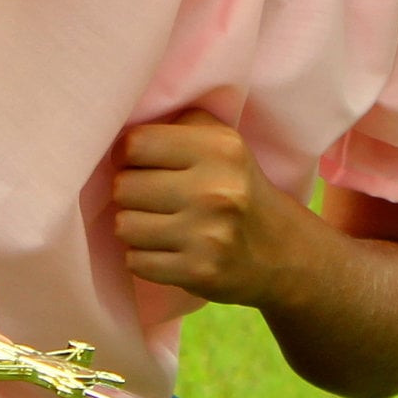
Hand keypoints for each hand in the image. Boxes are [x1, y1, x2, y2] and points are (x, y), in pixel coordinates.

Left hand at [112, 109, 295, 306]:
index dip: (125, 154)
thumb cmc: (235, 185)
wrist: (281, 251)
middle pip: (123, 187)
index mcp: (219, 148)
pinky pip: (135, 261)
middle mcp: (215, 191)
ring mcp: (207, 236)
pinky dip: (143, 256)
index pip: (135, 144)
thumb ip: (174, 125)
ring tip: (156, 222)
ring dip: (133, 226)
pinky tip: (166, 248)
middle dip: (128, 191)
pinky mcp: (199, 273)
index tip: (135, 162)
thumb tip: (116, 130)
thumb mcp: (220, 139)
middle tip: (149, 195)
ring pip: (124, 226)